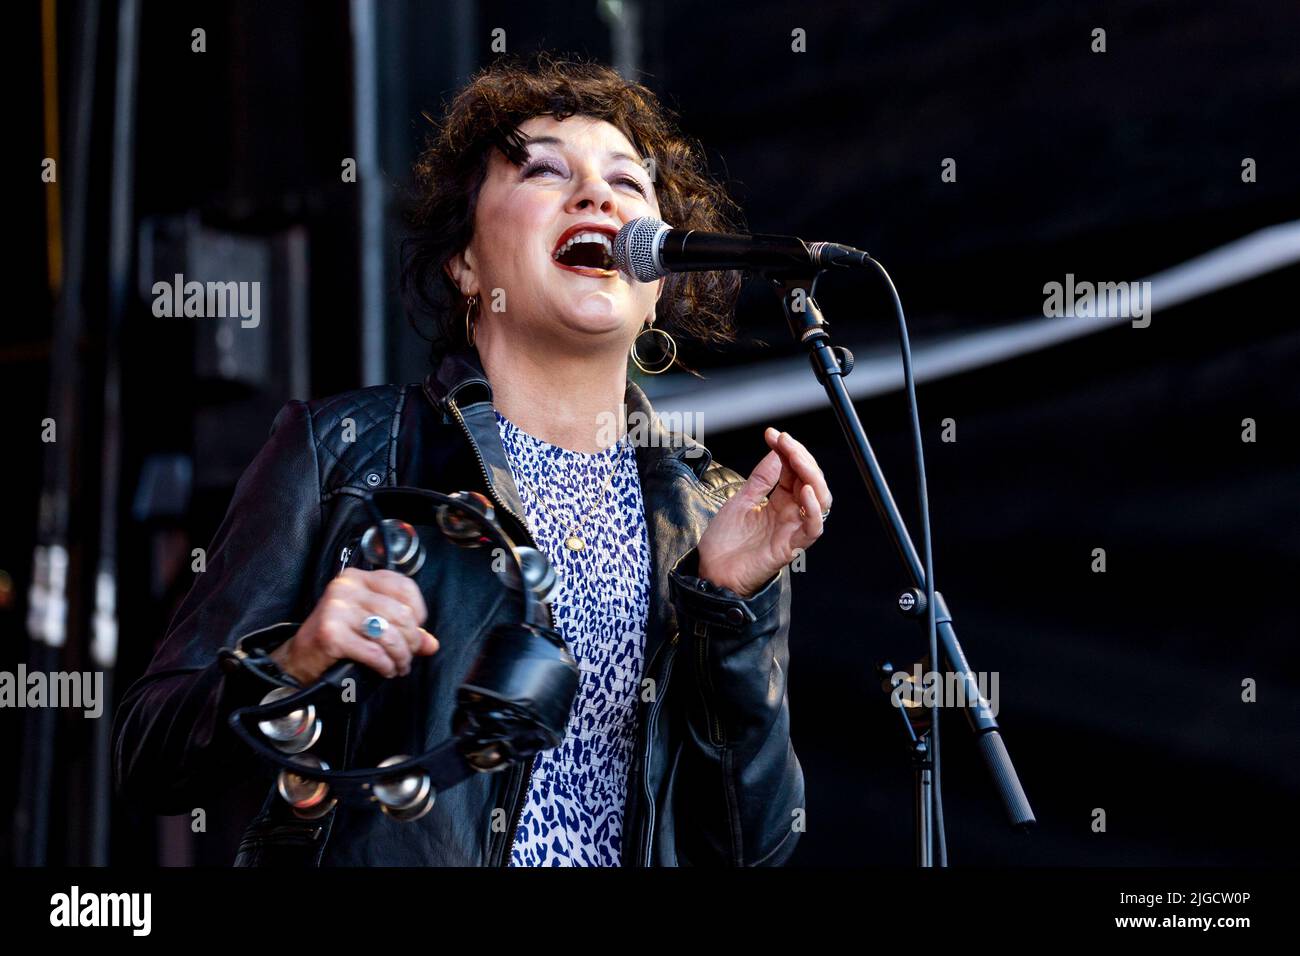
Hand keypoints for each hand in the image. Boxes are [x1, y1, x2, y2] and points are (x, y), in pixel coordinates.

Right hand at [269, 568, 438, 683]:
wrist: (299, 658)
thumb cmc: (337, 638)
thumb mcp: (370, 625)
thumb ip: (403, 629)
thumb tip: (431, 644)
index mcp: (358, 578)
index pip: (403, 586)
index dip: (418, 611)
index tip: (417, 630)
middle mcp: (347, 588)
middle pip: (400, 613)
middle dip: (411, 641)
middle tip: (409, 656)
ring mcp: (337, 608)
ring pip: (389, 634)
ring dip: (400, 656)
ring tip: (399, 666)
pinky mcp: (331, 633)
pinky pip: (373, 652)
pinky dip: (385, 665)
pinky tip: (385, 670)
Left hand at [696, 427, 831, 597]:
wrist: (712, 573)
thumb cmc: (725, 542)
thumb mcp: (740, 501)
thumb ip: (761, 479)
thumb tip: (776, 452)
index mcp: (778, 502)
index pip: (794, 471)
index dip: (788, 451)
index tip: (773, 435)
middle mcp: (790, 514)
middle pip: (811, 481)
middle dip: (801, 457)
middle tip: (785, 442)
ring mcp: (792, 529)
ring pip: (820, 501)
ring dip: (812, 476)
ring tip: (797, 459)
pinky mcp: (790, 547)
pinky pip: (813, 528)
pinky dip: (812, 508)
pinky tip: (804, 490)